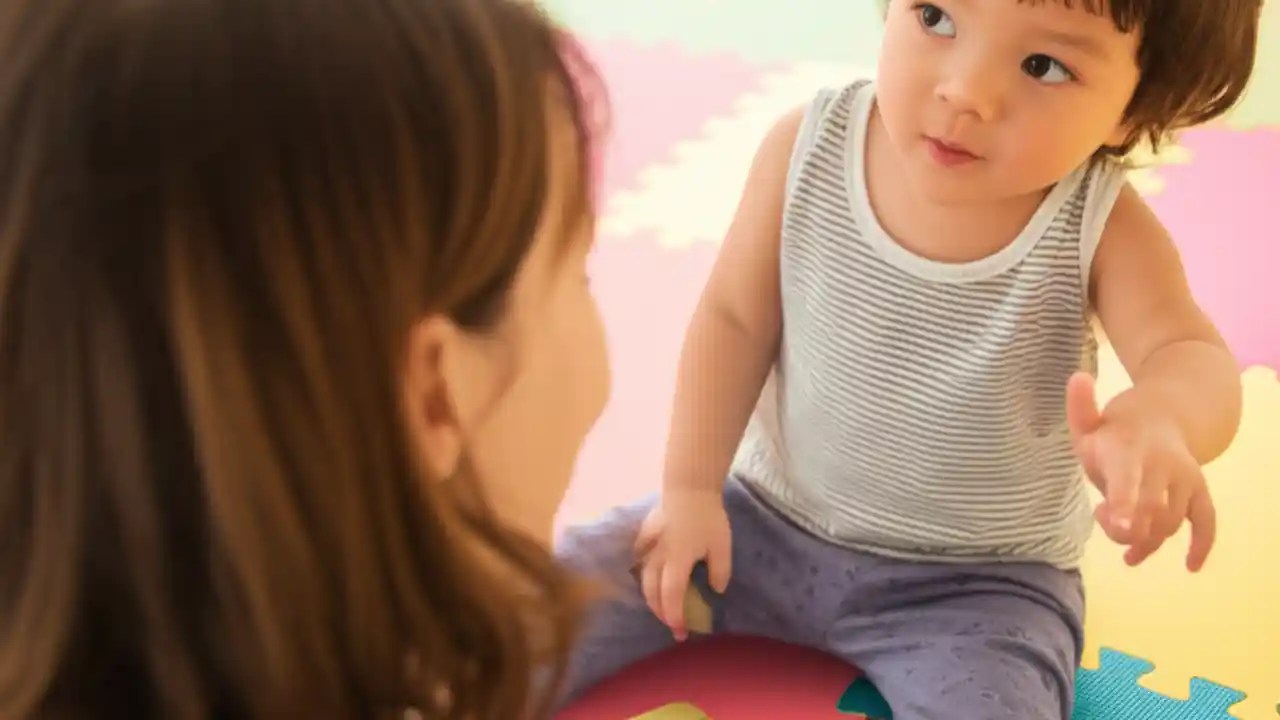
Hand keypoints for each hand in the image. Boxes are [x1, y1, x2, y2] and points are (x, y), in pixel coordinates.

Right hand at [632, 488, 731, 640]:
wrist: (689, 488)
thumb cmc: (708, 517)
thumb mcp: (722, 546)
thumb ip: (719, 571)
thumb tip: (715, 590)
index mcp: (677, 562)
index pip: (671, 596)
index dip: (674, 616)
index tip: (680, 631)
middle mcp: (658, 558)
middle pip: (652, 591)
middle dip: (661, 612)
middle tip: (672, 625)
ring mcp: (649, 545)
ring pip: (643, 577)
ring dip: (651, 596)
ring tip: (661, 606)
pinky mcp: (645, 534)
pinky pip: (639, 558)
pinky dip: (642, 572)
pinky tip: (648, 574)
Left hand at [1066, 372, 1215, 570]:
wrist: (1165, 415)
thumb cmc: (1115, 429)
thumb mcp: (1089, 421)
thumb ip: (1080, 409)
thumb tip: (1077, 377)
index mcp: (1130, 449)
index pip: (1128, 481)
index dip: (1124, 505)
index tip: (1121, 528)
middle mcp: (1164, 465)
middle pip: (1150, 512)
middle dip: (1124, 529)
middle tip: (1102, 517)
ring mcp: (1186, 479)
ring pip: (1169, 523)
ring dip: (1143, 538)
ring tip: (1118, 527)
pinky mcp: (1200, 491)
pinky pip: (1207, 521)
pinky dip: (1201, 544)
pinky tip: (1189, 565)